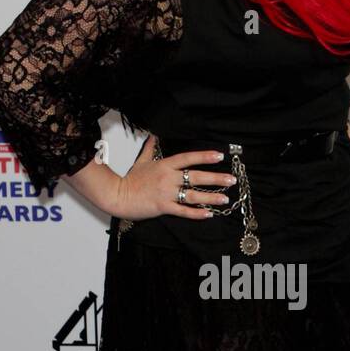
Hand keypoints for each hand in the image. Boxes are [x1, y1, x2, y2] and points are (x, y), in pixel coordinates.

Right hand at [114, 133, 236, 221]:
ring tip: (225, 199)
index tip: (219, 156)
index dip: (204, 156)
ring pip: (193, 195)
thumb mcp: (142, 161)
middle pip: (196, 176)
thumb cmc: (130, 180)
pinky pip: (183, 211)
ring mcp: (166, 193)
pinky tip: (208, 214)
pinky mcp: (163, 207)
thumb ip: (150, 149)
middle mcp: (168, 178)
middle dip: (215, 178)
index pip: (188, 158)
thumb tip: (153, 136)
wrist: (118, 195)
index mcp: (165, 165)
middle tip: (231, 180)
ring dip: (210, 197)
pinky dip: (196, 213)